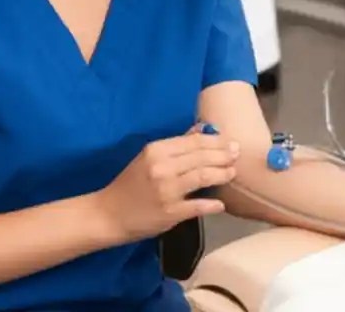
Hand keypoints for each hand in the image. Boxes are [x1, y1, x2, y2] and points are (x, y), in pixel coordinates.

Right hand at [93, 130, 237, 242]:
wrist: (107, 214)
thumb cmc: (130, 184)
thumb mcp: (149, 157)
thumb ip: (176, 144)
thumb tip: (201, 129)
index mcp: (156, 150)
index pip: (195, 141)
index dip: (217, 141)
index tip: (231, 142)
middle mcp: (162, 167)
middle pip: (202, 157)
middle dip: (224, 155)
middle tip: (237, 156)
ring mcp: (167, 191)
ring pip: (203, 177)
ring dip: (223, 174)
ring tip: (232, 173)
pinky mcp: (170, 213)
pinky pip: (197, 206)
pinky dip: (212, 205)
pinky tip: (221, 204)